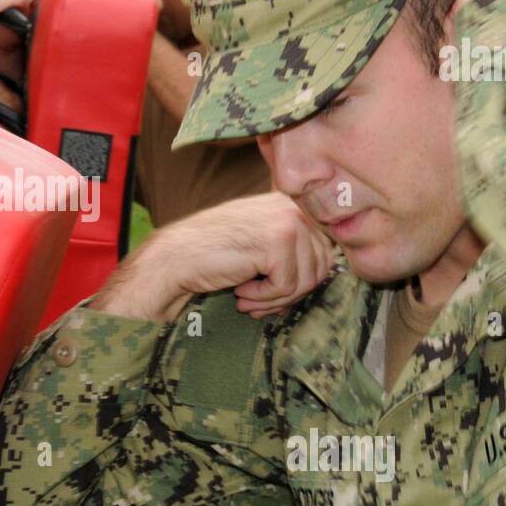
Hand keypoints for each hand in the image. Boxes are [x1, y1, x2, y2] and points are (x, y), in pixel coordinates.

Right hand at [94, 193, 335, 321]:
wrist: (175, 258)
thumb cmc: (212, 255)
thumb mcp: (259, 244)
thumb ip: (294, 249)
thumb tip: (331, 272)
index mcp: (290, 204)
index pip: (325, 251)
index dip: (301, 281)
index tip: (271, 292)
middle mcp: (292, 207)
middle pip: (323, 267)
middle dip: (292, 293)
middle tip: (259, 302)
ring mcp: (288, 221)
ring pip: (308, 280)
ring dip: (277, 299)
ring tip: (248, 298)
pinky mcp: (279, 241)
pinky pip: (288, 286)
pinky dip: (264, 298)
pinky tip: (240, 290)